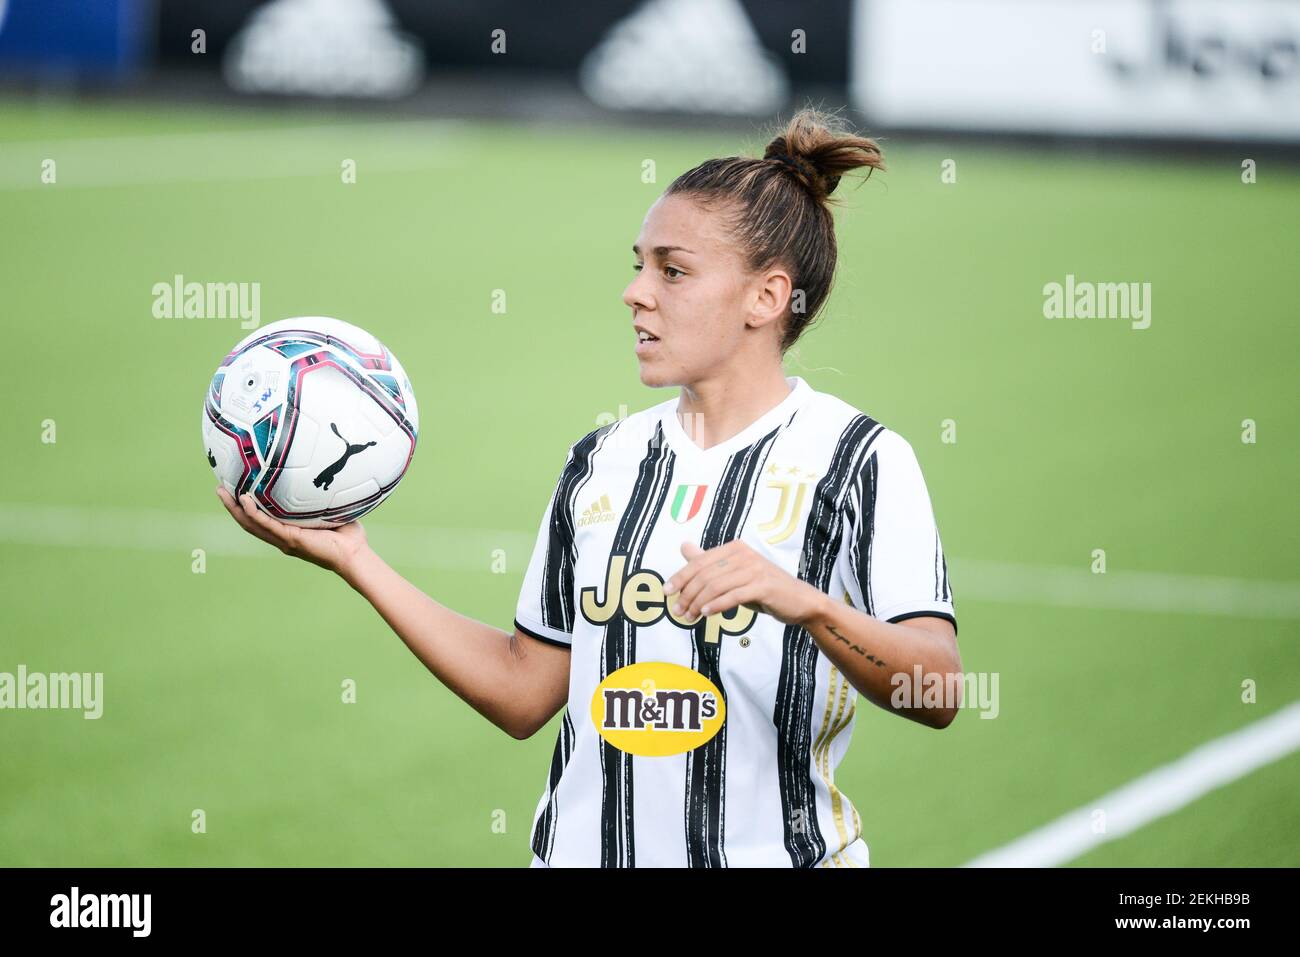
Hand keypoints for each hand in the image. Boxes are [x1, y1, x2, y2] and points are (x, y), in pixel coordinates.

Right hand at [216, 486, 368, 575]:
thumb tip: (325, 472)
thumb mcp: (329, 511)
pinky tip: (244, 499)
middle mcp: (281, 537)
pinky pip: (267, 525)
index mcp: (288, 532)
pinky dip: (253, 512)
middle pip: (248, 521)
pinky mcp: (290, 540)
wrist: (355, 554)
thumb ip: (322, 497)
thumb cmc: (348, 534)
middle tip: (219, 488)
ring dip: (235, 508)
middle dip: (231, 505)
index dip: (245, 506)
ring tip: (222, 492)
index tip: (234, 489)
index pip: (260, 519)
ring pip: (251, 524)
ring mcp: (284, 539)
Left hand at [663, 540, 825, 627]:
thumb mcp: (735, 574)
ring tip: (689, 617)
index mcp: (734, 548)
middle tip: (678, 612)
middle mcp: (744, 554)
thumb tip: (684, 547)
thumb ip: (710, 562)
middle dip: (687, 594)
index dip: (680, 577)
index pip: (699, 561)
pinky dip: (716, 605)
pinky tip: (706, 614)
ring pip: (715, 586)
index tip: (666, 592)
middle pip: (704, 574)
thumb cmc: (764, 588)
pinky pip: (732, 596)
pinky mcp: (763, 586)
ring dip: (698, 603)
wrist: (800, 601)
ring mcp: (754, 569)